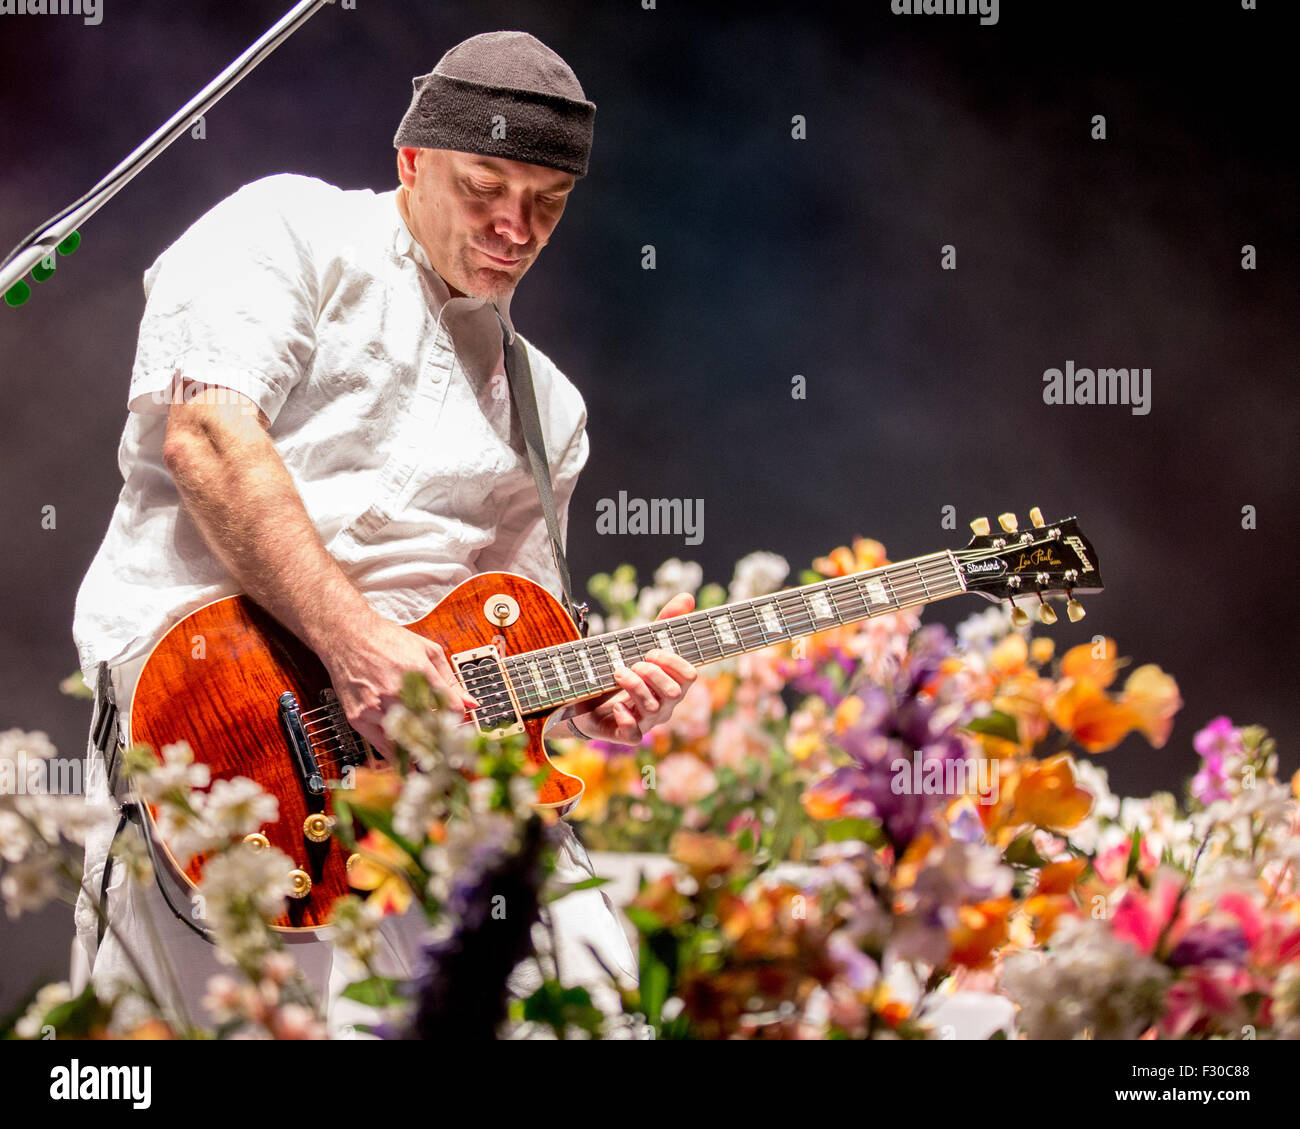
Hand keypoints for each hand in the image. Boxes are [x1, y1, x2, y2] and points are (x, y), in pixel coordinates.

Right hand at [319, 611, 477, 761]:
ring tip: (430, 752)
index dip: (458, 718)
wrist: (347, 636)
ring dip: (421, 749)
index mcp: (419, 672)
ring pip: (407, 741)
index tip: (456, 721)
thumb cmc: (388, 640)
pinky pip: (383, 747)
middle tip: (448, 744)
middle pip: (430, 728)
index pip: (451, 708)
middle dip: (443, 738)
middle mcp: (397, 691)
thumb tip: (471, 703)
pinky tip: (408, 757)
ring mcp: (376, 706)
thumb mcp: (427, 650)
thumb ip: (450, 679)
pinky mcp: (359, 717)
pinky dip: (398, 755)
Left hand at [568, 593, 697, 745]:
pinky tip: (616, 705)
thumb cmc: (624, 670)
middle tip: (634, 663)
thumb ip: (664, 623)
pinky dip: (626, 719)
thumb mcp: (641, 644)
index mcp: (672, 683)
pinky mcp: (626, 734)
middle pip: (675, 693)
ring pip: (654, 709)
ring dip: (635, 686)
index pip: (689, 675)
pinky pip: (634, 735)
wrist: (588, 699)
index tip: (651, 651)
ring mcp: (647, 722)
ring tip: (618, 673)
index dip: (673, 662)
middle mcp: (665, 705)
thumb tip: (687, 597)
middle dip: (653, 674)